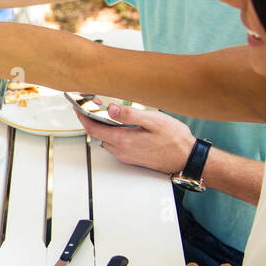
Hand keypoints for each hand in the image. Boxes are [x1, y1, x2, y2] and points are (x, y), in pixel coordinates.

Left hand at [80, 104, 195, 174]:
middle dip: (91, 120)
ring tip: (104, 113)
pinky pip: (115, 145)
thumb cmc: (175, 140)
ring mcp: (127, 156)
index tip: (77, 107)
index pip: (93, 128)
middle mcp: (122, 151)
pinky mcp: (132, 158)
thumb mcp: (153, 121)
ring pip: (105, 140)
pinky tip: (119, 126)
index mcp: (124, 141)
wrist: (188, 159)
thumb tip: (111, 108)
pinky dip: (111, 134)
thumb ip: (130, 115)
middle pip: (97, 134)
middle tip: (92, 106)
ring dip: (102, 127)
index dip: (83, 117)